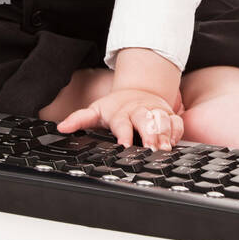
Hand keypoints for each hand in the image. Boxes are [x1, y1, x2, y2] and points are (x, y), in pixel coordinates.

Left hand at [56, 88, 182, 150]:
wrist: (139, 90)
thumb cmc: (116, 107)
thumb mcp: (96, 111)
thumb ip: (79, 119)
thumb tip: (61, 127)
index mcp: (120, 113)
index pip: (122, 124)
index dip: (124, 134)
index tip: (124, 145)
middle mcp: (139, 112)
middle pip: (145, 122)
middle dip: (149, 135)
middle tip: (151, 149)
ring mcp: (155, 112)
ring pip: (163, 121)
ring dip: (164, 134)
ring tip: (165, 148)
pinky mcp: (168, 114)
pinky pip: (176, 122)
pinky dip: (177, 131)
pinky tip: (174, 142)